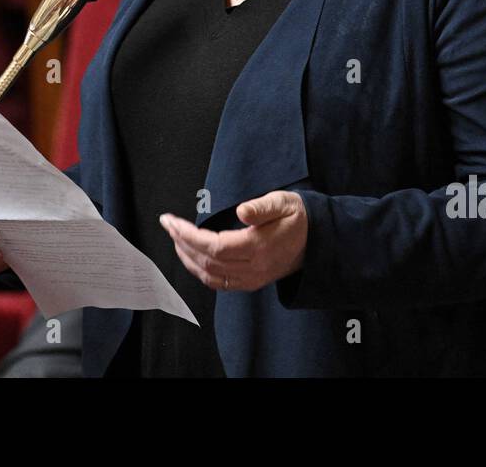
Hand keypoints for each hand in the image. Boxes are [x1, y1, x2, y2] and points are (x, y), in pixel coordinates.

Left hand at [159, 191, 307, 292]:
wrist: (317, 240)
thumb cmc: (297, 218)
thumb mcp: (284, 202)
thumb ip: (262, 207)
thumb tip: (241, 211)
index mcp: (258, 247)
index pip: (214, 246)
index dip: (189, 235)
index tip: (172, 222)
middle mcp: (253, 268)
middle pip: (207, 261)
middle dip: (182, 243)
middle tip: (168, 225)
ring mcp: (252, 278)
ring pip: (210, 275)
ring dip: (187, 258)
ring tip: (175, 239)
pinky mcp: (251, 282)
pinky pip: (219, 282)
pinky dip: (200, 271)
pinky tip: (191, 257)